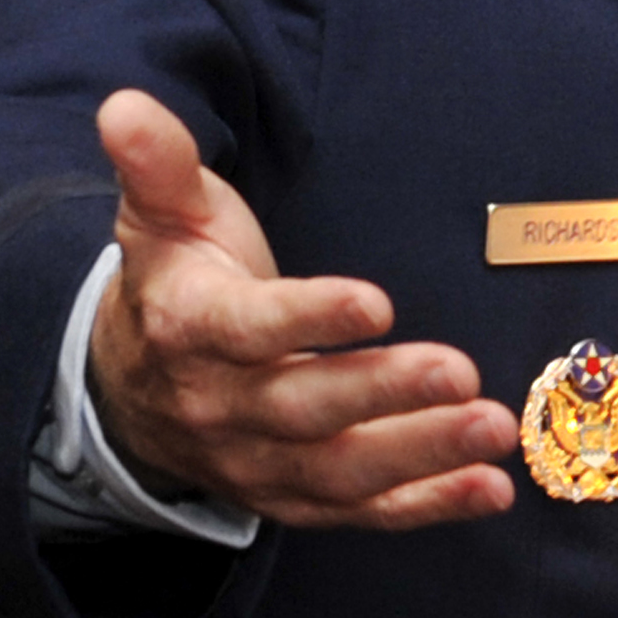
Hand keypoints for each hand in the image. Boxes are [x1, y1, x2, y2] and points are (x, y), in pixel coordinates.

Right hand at [85, 89, 517, 528]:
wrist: (130, 389)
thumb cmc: (174, 282)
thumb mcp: (160, 215)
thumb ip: (157, 163)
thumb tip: (125, 106)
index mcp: (190, 329)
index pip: (250, 329)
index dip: (311, 319)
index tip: (377, 303)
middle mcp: (221, 407)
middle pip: (306, 408)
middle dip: (385, 393)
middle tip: (460, 372)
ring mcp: (259, 463)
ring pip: (340, 469)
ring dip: (421, 453)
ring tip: (493, 428)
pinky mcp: (295, 499)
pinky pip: (362, 512)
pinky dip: (428, 506)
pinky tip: (491, 488)